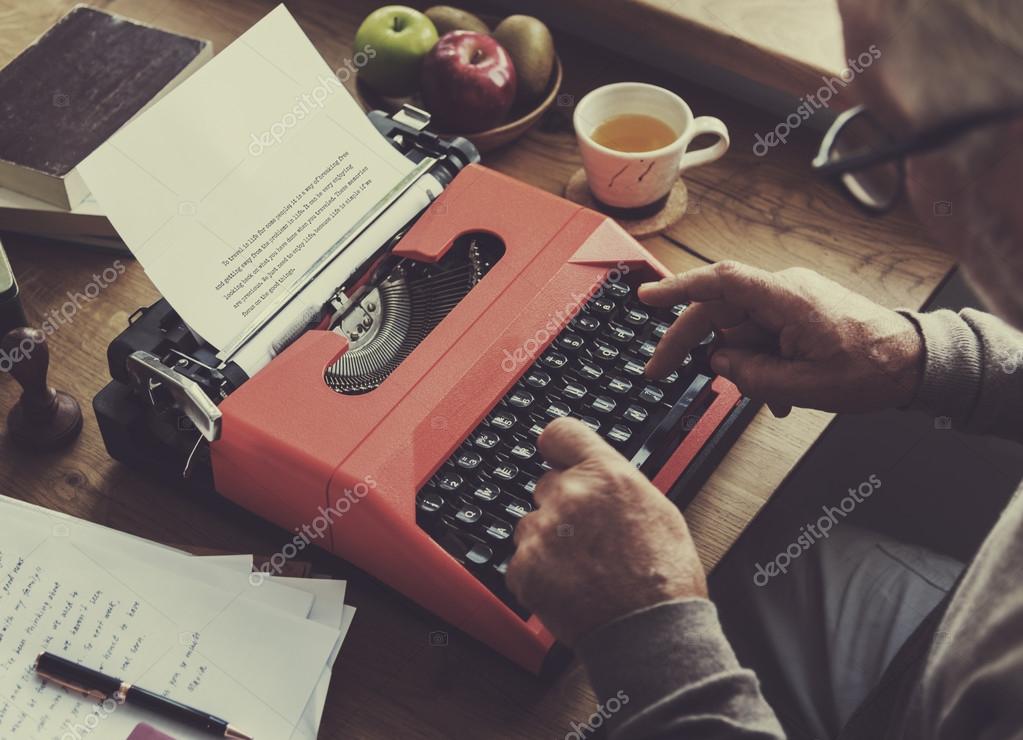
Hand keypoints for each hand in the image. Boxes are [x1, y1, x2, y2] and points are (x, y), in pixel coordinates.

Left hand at [505, 417, 706, 646]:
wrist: (649, 632)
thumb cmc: (663, 578)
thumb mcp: (657, 509)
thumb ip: (617, 483)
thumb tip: (596, 473)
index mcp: (606, 475)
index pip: (560, 433)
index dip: (557, 447)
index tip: (555, 456)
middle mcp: (570, 496)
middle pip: (546, 485)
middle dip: (562, 507)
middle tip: (589, 538)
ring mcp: (542, 531)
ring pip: (532, 525)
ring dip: (548, 541)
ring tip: (584, 569)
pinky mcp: (524, 567)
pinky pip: (522, 560)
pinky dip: (539, 574)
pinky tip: (570, 587)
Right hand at [639, 261, 923, 416]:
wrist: (916, 363)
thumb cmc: (873, 369)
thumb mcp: (805, 386)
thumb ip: (752, 375)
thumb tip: (718, 363)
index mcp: (786, 299)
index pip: (720, 283)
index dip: (678, 289)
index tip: (646, 298)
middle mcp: (784, 291)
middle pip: (719, 312)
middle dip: (692, 345)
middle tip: (661, 371)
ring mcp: (791, 301)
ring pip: (739, 330)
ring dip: (742, 365)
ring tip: (770, 397)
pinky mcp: (798, 312)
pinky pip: (761, 334)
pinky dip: (761, 363)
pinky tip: (780, 393)